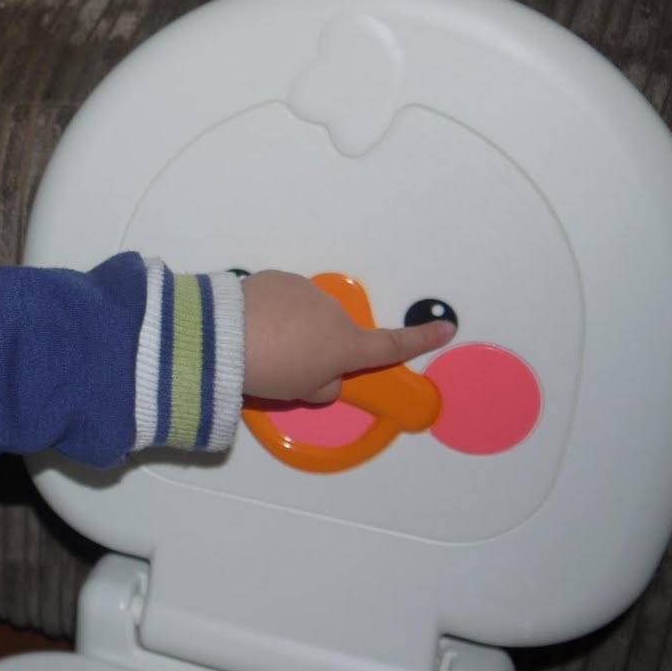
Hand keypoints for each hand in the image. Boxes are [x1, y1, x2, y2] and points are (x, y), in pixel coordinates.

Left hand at [241, 270, 454, 402]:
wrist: (224, 335)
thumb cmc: (270, 371)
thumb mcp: (300, 392)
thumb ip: (322, 385)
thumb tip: (327, 375)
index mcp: (346, 345)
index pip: (391, 345)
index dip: (420, 340)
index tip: (446, 327)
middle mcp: (332, 312)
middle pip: (332, 334)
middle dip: (315, 347)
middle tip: (281, 367)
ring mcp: (305, 290)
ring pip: (304, 315)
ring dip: (290, 327)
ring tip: (257, 344)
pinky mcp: (276, 278)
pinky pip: (280, 300)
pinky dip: (269, 311)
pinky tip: (246, 323)